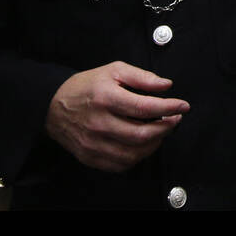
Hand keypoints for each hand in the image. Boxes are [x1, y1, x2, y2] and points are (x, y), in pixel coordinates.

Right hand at [45, 61, 189, 171]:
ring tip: (161, 131)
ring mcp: (93, 143)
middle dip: (166, 128)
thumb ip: (142, 77)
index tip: (183, 105)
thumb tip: (166, 86)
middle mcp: (99, 123)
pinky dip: (138, 157)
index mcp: (106, 98)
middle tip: (174, 119)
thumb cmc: (87, 86)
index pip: (144, 107)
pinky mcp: (90, 157)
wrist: (52, 106)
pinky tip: (143, 144)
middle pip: (141, 134)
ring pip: (133, 153)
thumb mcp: (114, 71)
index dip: (169, 107)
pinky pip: (120, 164)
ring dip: (154, 144)